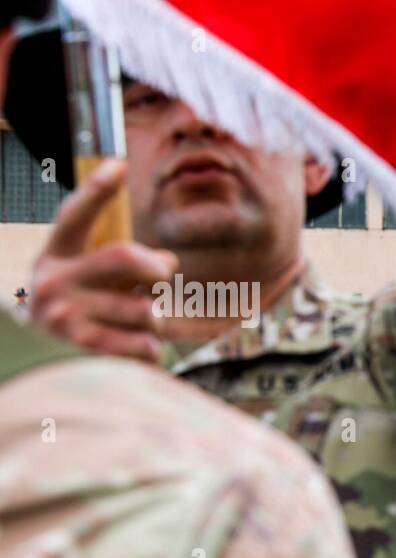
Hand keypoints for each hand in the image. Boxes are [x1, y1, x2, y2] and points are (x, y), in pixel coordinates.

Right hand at [28, 159, 177, 362]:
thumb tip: (168, 261)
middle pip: (125, 258)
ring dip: (154, 321)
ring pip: (145, 311)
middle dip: (156, 270)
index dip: (97, 191)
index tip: (118, 165)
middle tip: (159, 280)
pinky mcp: (84, 352)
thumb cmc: (78, 314)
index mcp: (55, 258)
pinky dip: (151, 351)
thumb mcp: (86, 280)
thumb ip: (123, 264)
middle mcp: (54, 283)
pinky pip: (147, 346)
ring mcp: (66, 319)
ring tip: (136, 326)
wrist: (39, 366)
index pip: (75, 217)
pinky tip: (132, 351)